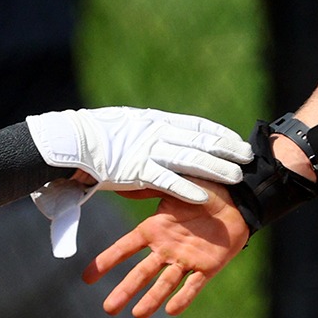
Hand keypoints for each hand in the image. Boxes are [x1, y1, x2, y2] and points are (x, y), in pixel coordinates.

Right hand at [27, 108, 252, 203]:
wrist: (69, 140)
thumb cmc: (92, 136)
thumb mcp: (124, 126)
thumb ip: (143, 134)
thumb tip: (156, 138)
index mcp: (154, 121)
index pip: (194, 125)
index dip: (216, 133)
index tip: (234, 138)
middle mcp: (156, 133)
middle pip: (200, 140)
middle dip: (226, 148)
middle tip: (247, 156)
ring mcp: (147, 151)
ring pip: (191, 160)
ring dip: (216, 168)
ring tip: (237, 177)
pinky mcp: (136, 172)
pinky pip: (168, 182)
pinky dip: (188, 189)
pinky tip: (206, 197)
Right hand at [82, 184, 250, 317]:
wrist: (236, 199)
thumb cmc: (204, 189)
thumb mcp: (173, 186)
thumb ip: (147, 190)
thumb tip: (119, 180)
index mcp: (154, 230)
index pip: (125, 248)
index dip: (106, 262)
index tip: (87, 278)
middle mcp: (166, 249)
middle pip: (141, 273)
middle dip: (125, 290)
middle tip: (108, 309)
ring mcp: (186, 259)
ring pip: (164, 283)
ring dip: (151, 299)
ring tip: (138, 315)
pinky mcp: (207, 267)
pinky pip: (193, 285)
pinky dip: (183, 298)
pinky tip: (171, 310)